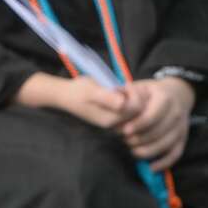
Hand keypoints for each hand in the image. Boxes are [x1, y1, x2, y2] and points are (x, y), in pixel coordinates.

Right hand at [16, 73, 141, 128]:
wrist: (67, 95)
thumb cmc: (79, 91)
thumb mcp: (92, 91)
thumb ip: (107, 97)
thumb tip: (123, 102)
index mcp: (110, 119)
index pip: (135, 108)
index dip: (135, 94)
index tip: (125, 83)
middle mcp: (114, 124)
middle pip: (139, 111)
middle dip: (137, 95)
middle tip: (126, 84)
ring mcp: (115, 122)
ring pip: (137, 111)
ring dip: (135, 97)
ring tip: (125, 87)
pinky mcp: (114, 117)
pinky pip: (131, 110)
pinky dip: (132, 99)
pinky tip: (123, 91)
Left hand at [120, 78, 196, 170]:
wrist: (178, 93)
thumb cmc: (151, 93)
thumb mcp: (139, 87)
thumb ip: (124, 94)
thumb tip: (115, 105)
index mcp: (165, 98)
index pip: (152, 115)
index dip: (138, 124)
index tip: (125, 131)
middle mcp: (176, 112)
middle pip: (158, 132)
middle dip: (139, 139)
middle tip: (125, 140)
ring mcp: (181, 126)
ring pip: (166, 144)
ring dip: (147, 151)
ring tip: (133, 150)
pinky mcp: (183, 138)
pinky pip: (175, 154)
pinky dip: (164, 163)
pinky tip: (151, 167)